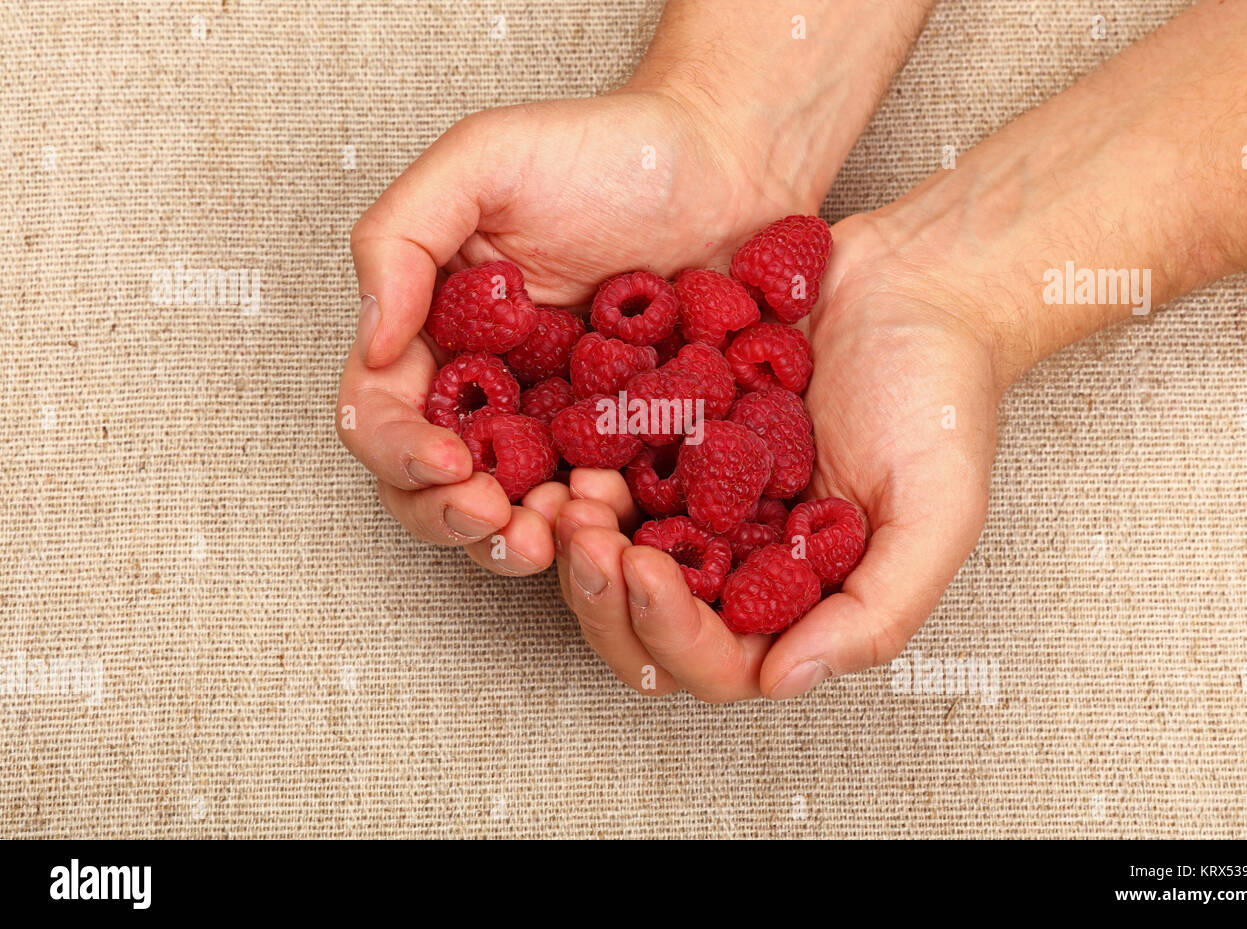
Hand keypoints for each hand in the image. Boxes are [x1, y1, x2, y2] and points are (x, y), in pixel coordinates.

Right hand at [336, 89, 812, 574]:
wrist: (729, 167)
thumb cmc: (604, 152)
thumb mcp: (484, 159)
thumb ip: (401, 236)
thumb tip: (370, 348)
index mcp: (438, 335)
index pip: (380, 414)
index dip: (399, 451)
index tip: (450, 461)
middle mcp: (489, 393)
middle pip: (431, 486)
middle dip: (451, 518)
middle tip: (501, 521)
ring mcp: (559, 429)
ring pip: (510, 513)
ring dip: (516, 542)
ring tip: (558, 535)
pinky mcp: (626, 449)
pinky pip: (600, 507)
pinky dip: (597, 527)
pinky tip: (617, 519)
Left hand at [553, 213, 1002, 700]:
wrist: (914, 283)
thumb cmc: (940, 398)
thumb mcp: (938, 512)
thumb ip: (878, 611)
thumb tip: (784, 681)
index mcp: (801, 599)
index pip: (718, 663)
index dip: (668, 634)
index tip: (642, 568)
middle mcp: (742, 565)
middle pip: (645, 626)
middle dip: (603, 594)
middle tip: (581, 533)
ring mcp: (700, 506)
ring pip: (614, 560)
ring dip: (582, 541)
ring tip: (575, 491)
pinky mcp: (670, 445)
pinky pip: (611, 479)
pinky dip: (582, 476)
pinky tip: (574, 447)